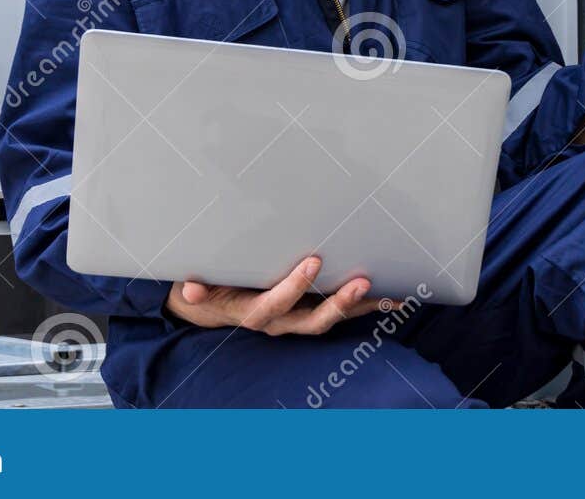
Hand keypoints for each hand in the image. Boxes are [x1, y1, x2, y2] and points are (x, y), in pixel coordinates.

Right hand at [164, 256, 398, 334]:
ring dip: (361, 308)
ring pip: (331, 319)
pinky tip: (395, 297)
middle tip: (362, 282)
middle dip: (338, 304)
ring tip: (391, 295)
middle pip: (311, 321)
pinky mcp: (310, 312)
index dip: (293, 288)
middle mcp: (278, 321)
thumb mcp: (197, 287)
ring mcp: (296, 319)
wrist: (212, 304)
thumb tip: (190, 290)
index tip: (313, 262)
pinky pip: (341, 313)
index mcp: (252, 311)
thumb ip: (197, 290)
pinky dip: (367, 307)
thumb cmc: (209, 287)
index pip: (274, 304)